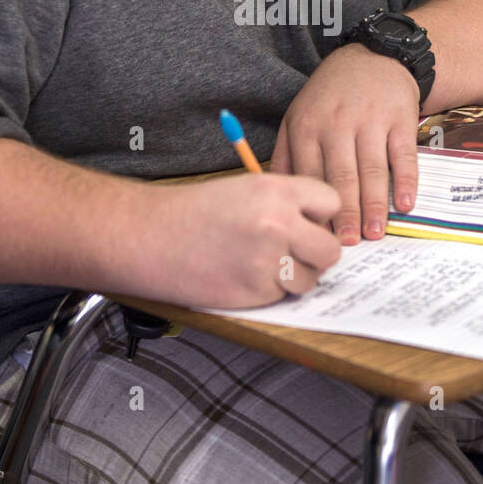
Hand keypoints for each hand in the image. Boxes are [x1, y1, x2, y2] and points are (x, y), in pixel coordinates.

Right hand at [127, 173, 341, 309]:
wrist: (152, 237)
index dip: (319, 215)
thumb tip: (322, 224)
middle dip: (316, 253)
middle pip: (330, 249)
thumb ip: (287, 202)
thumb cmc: (195, 211)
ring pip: (310, 279)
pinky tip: (245, 275)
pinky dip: (270, 291)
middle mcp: (277, 224)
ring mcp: (268, 261)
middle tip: (295, 251)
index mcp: (276, 190)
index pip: (330, 202)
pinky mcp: (256, 292)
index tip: (308, 222)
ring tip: (263, 263)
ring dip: (294, 276)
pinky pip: (283, 295)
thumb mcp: (245, 188)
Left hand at [269, 44, 420, 244]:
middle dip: (345, 214)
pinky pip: (403, 155)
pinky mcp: (400, 117)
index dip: (315, 208)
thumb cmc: (330, 96)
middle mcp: (337, 123)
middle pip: (341, 176)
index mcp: (307, 127)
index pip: (310, 175)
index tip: (318, 237)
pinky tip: (405, 205)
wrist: (373, 56)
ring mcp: (371, 119)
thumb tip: (279, 197)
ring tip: (374, 234)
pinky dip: (405, 181)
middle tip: (348, 244)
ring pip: (372, 169)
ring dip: (374, 205)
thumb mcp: (297, 116)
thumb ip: (286, 156)